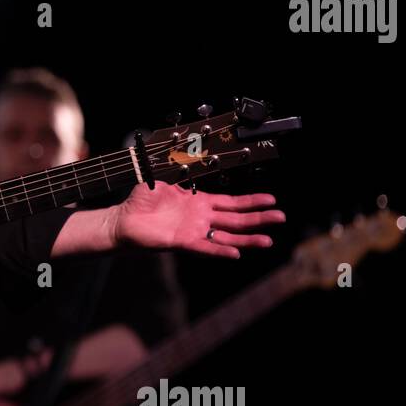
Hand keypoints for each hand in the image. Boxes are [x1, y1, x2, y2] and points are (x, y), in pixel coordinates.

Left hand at [108, 183, 284, 258]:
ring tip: (268, 240)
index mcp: (199, 201)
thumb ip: (178, 169)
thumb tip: (188, 152)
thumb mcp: (162, 179)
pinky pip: (206, 247)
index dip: (251, 201)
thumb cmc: (141, 201)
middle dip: (259, 218)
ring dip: (248, 238)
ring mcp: (195, 230)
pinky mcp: (184, 242)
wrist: (124, 219)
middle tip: (280, 217)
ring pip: (227, 236)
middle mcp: (201, 217)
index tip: (271, 200)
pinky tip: (237, 253)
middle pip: (237, 219)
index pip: (232, 202)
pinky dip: (221, 250)